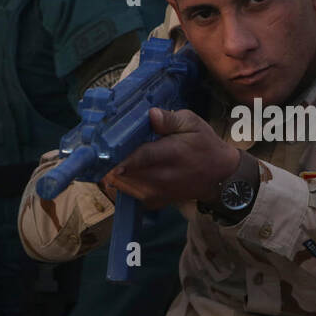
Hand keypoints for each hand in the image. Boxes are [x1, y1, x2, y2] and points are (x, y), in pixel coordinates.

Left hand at [103, 108, 239, 208]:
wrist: (219, 174)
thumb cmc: (204, 144)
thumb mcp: (193, 123)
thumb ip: (171, 119)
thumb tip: (152, 114)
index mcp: (171, 153)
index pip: (142, 157)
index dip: (122, 157)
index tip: (102, 156)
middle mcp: (162, 176)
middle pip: (126, 173)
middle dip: (108, 162)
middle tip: (96, 150)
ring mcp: (158, 192)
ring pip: (123, 186)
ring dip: (111, 174)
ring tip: (106, 160)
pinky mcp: (154, 201)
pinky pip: (128, 195)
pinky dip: (120, 185)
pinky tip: (119, 173)